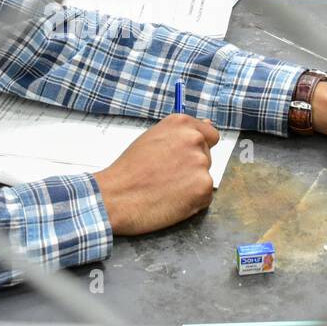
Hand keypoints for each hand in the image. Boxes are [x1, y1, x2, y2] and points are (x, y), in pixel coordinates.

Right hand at [93, 114, 219, 234]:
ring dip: (191, 184)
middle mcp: (194, 139)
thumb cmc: (129, 170)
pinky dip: (193, 201)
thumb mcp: (152, 139)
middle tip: (167, 175)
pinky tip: (172, 199)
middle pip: (207, 156)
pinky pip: (205, 196)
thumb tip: (207, 126)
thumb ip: (180, 134)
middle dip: (192, 167)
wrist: (116, 197)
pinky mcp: (204, 187)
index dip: (197, 148)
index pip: (209, 134)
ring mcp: (201, 164)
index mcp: (181, 124)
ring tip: (166, 188)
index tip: (184, 157)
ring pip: (205, 176)